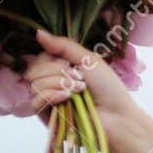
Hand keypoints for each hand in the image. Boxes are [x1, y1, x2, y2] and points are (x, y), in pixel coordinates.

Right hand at [25, 30, 152, 152]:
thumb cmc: (109, 89)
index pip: (39, 58)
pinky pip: (36, 102)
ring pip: (35, 84)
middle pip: (34, 70)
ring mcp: (50, 102)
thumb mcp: (88, 60)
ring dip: (58, 83)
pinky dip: (51, 95)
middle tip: (79, 79)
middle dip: (56, 70)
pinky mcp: (49, 118)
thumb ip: (64, 45)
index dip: (51, 58)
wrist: (118, 116)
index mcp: (61, 71)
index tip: (70, 63)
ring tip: (79, 90)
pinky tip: (66, 97)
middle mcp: (52, 85)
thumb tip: (38, 33)